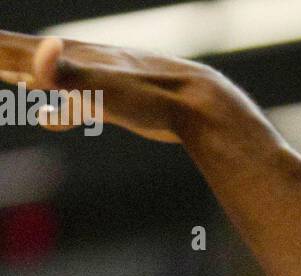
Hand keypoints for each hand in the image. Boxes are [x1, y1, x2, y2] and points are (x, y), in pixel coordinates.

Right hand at [0, 31, 233, 142]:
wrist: (196, 103)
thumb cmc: (152, 96)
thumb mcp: (104, 87)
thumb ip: (67, 75)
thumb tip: (38, 60)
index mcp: (62, 59)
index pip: (7, 49)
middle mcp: (71, 63)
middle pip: (17, 55)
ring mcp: (89, 79)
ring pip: (40, 75)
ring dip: (13, 73)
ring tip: (0, 73)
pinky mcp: (107, 100)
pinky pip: (66, 102)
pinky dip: (50, 106)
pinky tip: (44, 117)